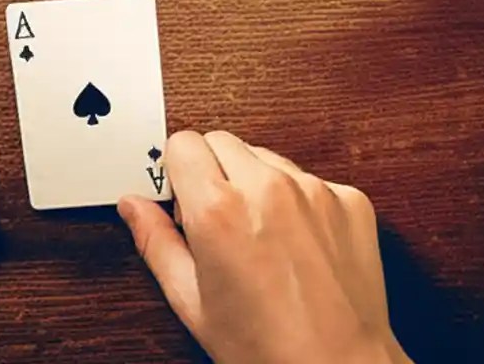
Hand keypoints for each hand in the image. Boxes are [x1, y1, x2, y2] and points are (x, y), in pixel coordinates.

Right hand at [118, 131, 411, 363]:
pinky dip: (298, 200)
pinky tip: (297, 245)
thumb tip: (133, 206)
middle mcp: (268, 189)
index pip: (182, 143)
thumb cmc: (266, 349)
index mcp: (219, 212)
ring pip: (266, 156)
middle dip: (211, 170)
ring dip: (254, 182)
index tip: (181, 198)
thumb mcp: (192, 303)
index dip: (176, 170)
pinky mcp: (350, 200)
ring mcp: (315, 190)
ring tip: (260, 237)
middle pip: (221, 140)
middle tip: (215, 219)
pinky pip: (310, 179)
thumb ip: (157, 244)